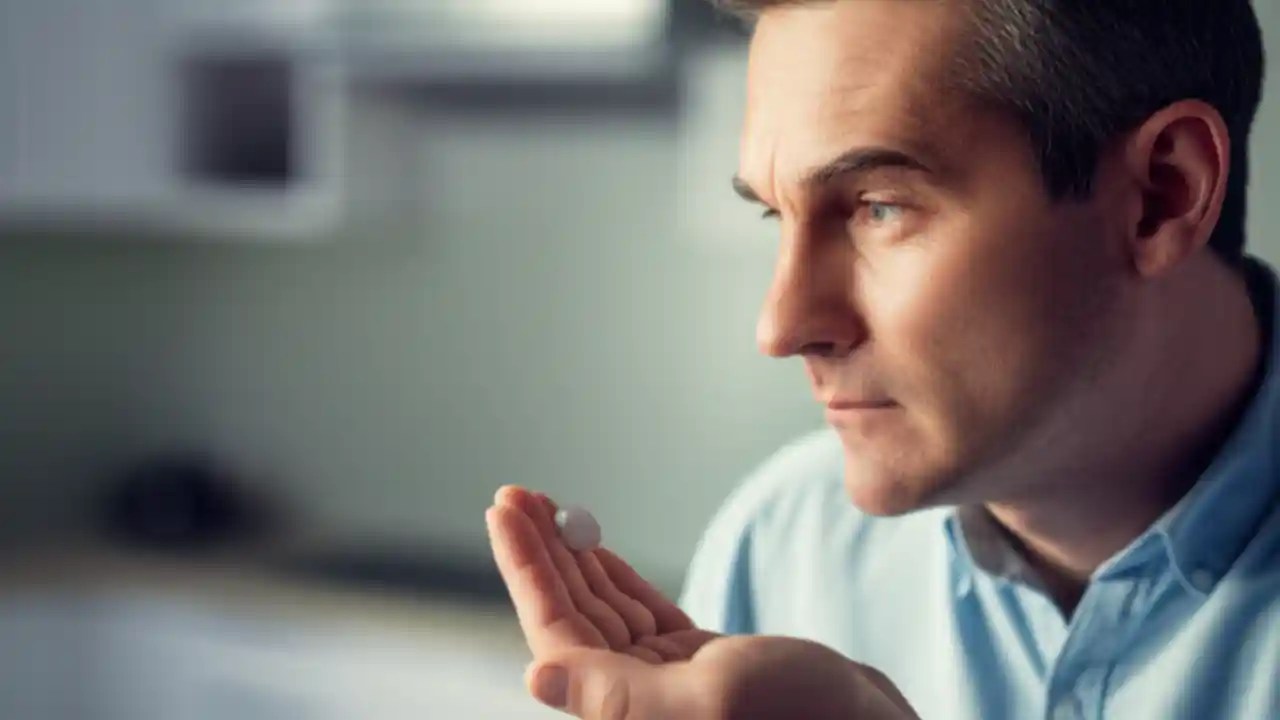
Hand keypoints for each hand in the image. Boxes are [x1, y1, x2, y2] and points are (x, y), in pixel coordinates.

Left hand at [486, 486, 918, 718]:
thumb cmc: (804, 718)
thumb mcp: (709, 699)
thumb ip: (616, 691)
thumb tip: (535, 673)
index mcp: (628, 714)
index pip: (555, 631)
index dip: (525, 568)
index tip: (504, 510)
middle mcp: (638, 702)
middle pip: (572, 615)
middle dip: (542, 552)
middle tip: (517, 495)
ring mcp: (668, 683)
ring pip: (605, 611)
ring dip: (575, 558)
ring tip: (547, 508)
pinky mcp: (700, 668)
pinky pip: (643, 615)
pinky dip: (619, 578)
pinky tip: (597, 549)